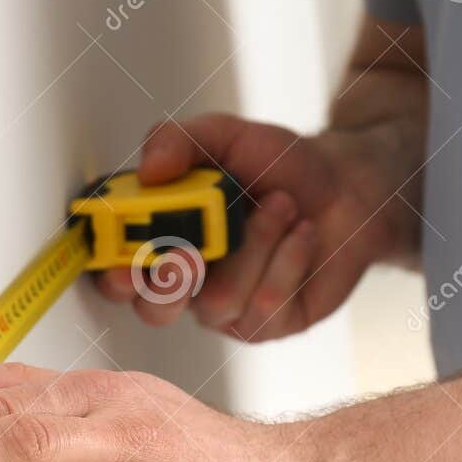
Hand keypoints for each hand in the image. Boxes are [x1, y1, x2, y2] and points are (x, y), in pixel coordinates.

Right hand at [96, 112, 418, 340]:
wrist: (349, 186)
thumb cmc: (279, 166)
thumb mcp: (226, 137)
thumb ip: (179, 141)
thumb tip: (148, 168)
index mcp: (161, 239)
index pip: (118, 271)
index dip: (112, 273)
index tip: (120, 262)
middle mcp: (187, 282)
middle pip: (154, 310)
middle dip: (167, 284)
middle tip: (187, 254)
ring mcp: (227, 309)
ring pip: (218, 302)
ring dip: (252, 247)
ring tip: (281, 206)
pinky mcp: (268, 324)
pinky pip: (265, 305)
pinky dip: (286, 259)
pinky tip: (301, 234)